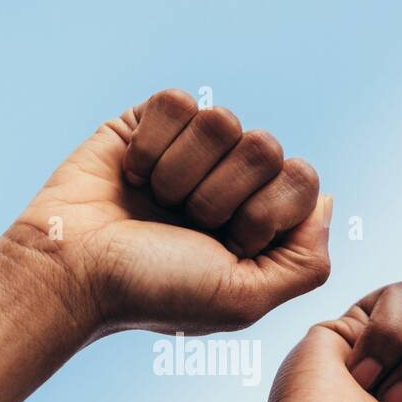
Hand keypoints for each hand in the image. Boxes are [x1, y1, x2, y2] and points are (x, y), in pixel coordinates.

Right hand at [13, 89, 331, 336]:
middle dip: (219, 197)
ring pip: (221, 118)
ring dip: (181, 174)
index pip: (302, 179)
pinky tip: (132, 176)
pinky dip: (150, 146)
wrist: (74, 272)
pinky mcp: (148, 121)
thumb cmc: (153, 292)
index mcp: (260, 219)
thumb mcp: (244, 300)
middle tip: (183, 226)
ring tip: (154, 203)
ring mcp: (191, 149)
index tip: (224, 247)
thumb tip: (327, 200)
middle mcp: (231, 180)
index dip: (262, 214)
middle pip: (266, 147)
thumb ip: (307, 261)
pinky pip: (177, 101)